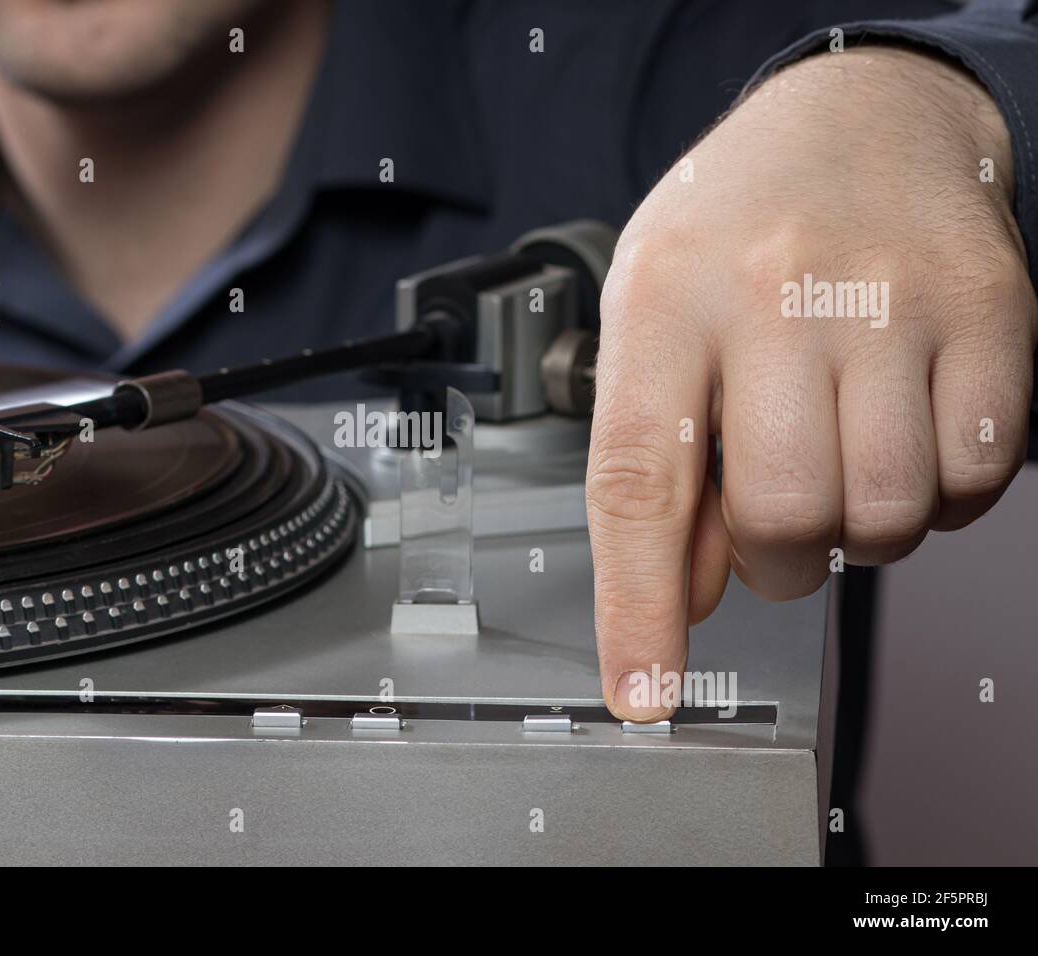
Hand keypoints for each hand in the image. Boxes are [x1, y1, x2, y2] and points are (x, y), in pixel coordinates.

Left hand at [589, 47, 1035, 720]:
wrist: (860, 118)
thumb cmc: (736, 231)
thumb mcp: (652, 323)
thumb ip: (658, 460)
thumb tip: (689, 596)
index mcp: (665, 298)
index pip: (638, 482)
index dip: (638, 608)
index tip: (642, 696)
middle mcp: (776, 292)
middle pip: (781, 515)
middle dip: (775, 560)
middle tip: (772, 522)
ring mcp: (893, 299)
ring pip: (885, 513)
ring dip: (858, 532)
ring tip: (840, 465)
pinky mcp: (992, 312)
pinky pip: (978, 479)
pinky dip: (942, 496)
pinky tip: (908, 439)